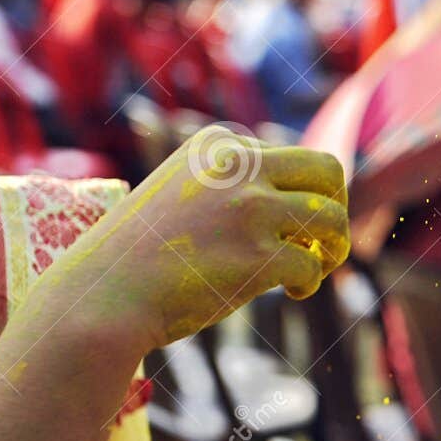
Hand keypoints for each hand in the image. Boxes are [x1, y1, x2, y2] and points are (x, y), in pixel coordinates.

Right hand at [49, 127, 349, 351]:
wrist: (103, 296)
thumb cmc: (145, 255)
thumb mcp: (188, 193)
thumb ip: (238, 184)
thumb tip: (316, 201)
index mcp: (220, 144)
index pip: (294, 156)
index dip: (301, 195)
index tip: (287, 227)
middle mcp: (238, 166)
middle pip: (329, 171)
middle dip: (337, 208)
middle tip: (323, 243)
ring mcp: (249, 208)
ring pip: (332, 217)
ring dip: (335, 247)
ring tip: (315, 268)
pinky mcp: (256, 255)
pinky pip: (312, 266)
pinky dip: (310, 283)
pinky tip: (293, 293)